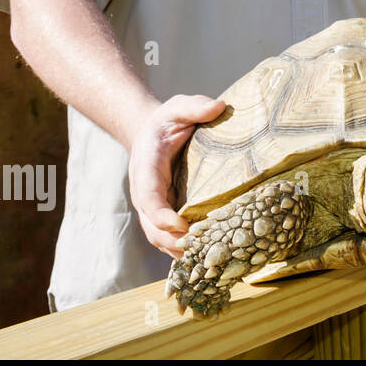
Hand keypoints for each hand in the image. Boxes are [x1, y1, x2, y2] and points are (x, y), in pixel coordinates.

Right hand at [127, 95, 225, 257]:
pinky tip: (209, 257)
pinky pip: (171, 238)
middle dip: (174, 242)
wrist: (153, 133)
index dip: (162, 214)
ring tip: (208, 259)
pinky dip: (185, 250)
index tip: (181, 225)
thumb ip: (195, 106)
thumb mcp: (178, 107)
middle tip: (202, 250)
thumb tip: (219, 107)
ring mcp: (154, 208)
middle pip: (153, 228)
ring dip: (180, 252)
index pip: (148, 197)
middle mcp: (146, 194)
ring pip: (160, 239)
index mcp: (146, 169)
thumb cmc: (167, 121)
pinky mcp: (165, 215)